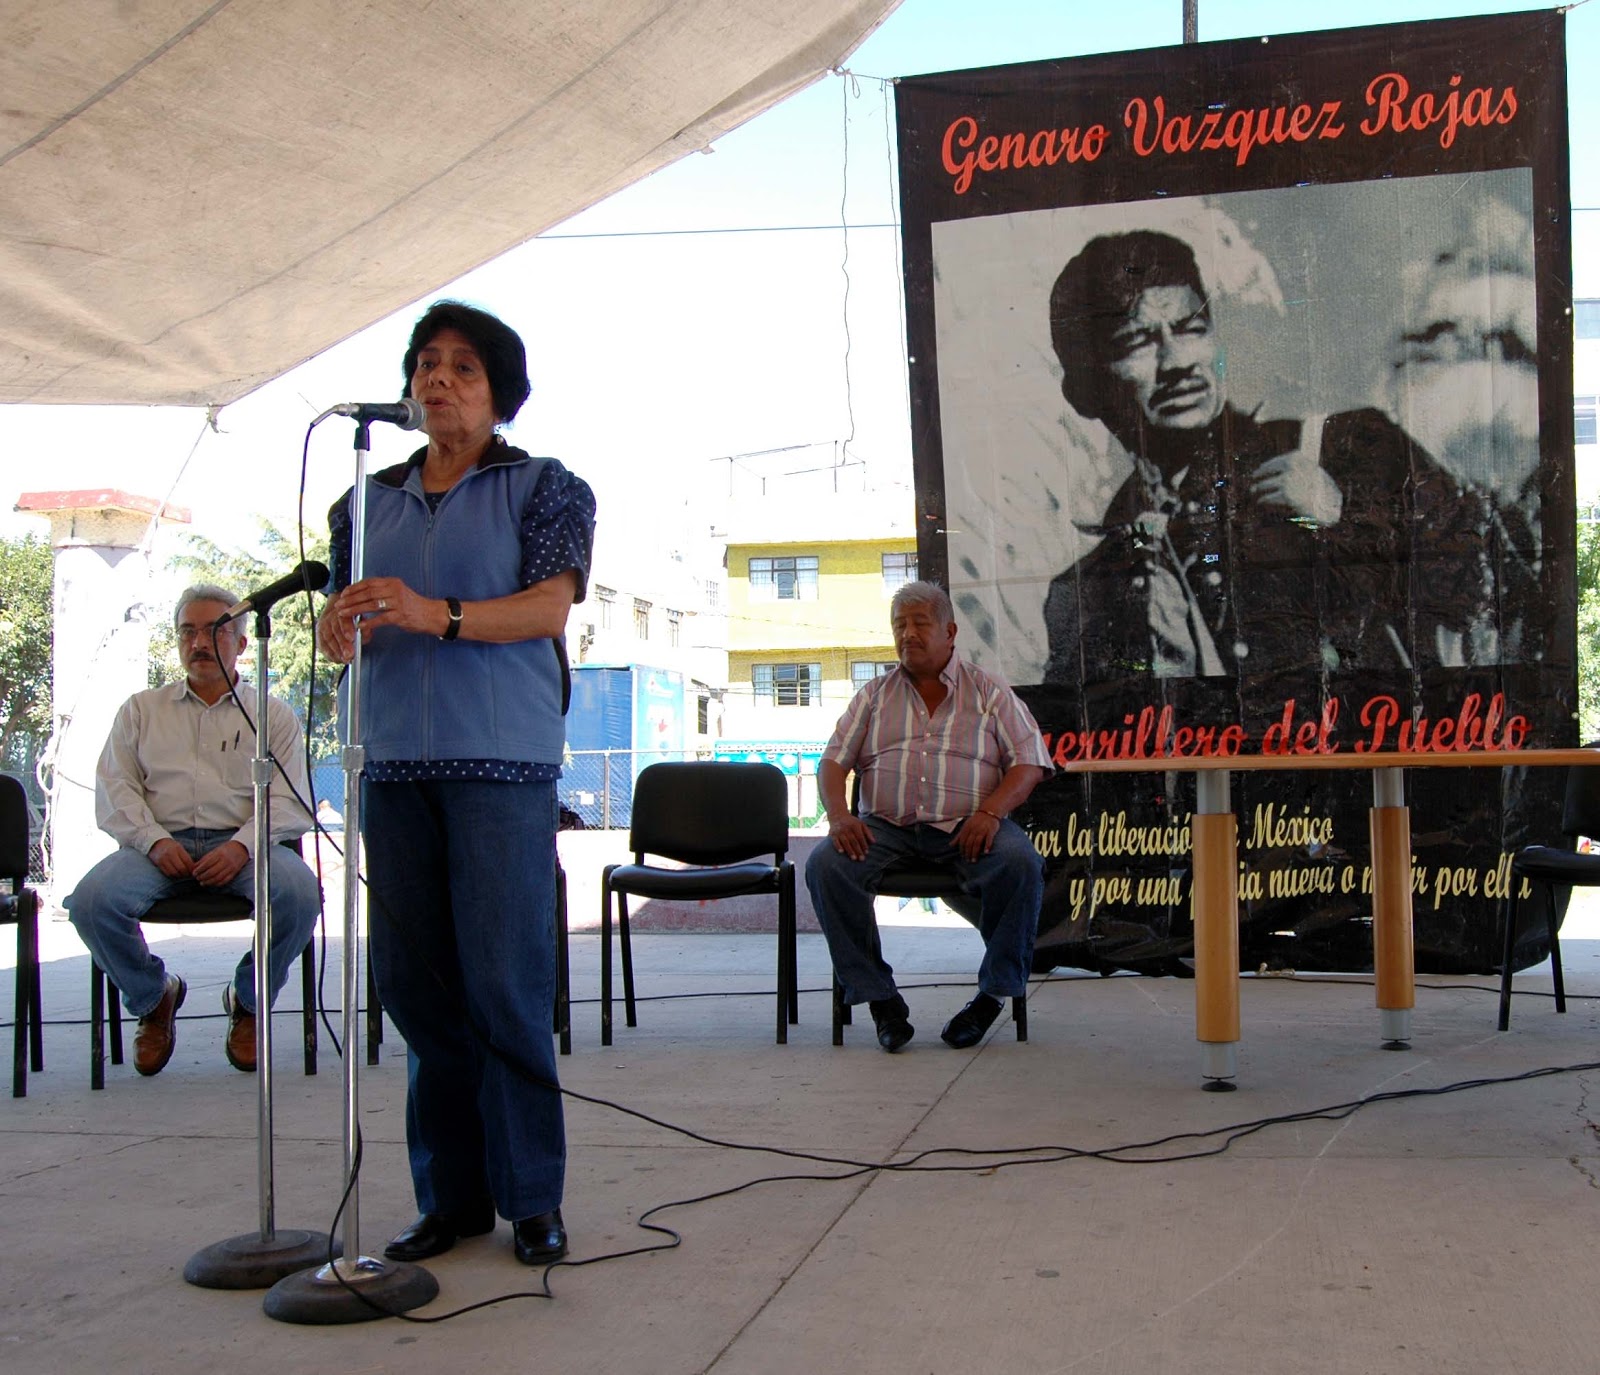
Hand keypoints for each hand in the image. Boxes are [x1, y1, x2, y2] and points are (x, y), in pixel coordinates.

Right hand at [148, 838, 193, 878]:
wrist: (156, 843)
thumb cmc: (170, 846)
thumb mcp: (179, 847)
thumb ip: (185, 856)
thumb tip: (193, 867)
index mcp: (177, 848)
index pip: (187, 861)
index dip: (191, 868)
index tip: (194, 870)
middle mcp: (170, 854)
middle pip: (181, 868)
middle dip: (186, 873)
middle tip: (188, 874)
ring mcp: (163, 859)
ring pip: (174, 872)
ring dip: (179, 875)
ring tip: (182, 875)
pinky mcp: (158, 864)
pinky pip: (167, 873)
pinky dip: (172, 875)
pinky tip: (175, 874)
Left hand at [192, 840, 248, 886]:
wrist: (242, 848)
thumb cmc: (226, 849)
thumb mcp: (215, 850)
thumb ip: (205, 858)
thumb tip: (195, 866)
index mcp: (220, 854)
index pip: (207, 864)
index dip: (199, 870)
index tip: (194, 873)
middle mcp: (226, 861)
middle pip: (212, 872)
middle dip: (203, 877)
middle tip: (197, 878)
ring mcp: (231, 867)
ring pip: (218, 878)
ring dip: (209, 882)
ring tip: (203, 883)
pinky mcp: (234, 872)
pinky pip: (225, 880)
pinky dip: (217, 883)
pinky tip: (212, 883)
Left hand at [317, 577, 437, 661]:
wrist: (432, 614)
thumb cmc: (413, 605)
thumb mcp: (398, 593)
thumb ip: (382, 592)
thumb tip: (361, 595)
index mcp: (392, 582)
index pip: (368, 582)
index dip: (354, 588)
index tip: (343, 594)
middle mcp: (395, 590)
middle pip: (367, 593)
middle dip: (351, 599)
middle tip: (339, 605)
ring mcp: (398, 603)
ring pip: (371, 604)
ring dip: (355, 610)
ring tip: (344, 614)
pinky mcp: (401, 616)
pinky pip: (381, 619)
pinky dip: (369, 622)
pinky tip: (360, 626)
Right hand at [827, 814, 872, 861]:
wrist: (838, 815)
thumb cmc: (852, 822)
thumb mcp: (861, 824)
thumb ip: (868, 833)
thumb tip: (874, 842)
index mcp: (855, 825)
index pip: (860, 837)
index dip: (864, 845)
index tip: (867, 852)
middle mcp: (847, 828)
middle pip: (853, 841)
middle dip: (858, 850)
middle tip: (862, 859)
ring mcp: (839, 831)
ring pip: (845, 842)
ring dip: (849, 850)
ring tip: (854, 858)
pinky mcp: (832, 834)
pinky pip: (835, 841)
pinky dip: (838, 846)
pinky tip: (841, 852)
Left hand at [954, 810, 1000, 861]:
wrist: (988, 812)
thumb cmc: (976, 821)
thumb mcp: (965, 827)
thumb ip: (958, 836)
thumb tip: (950, 845)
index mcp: (967, 829)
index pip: (962, 841)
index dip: (962, 849)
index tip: (962, 856)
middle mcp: (974, 830)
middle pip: (969, 843)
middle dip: (968, 853)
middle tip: (968, 861)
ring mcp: (982, 830)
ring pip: (977, 843)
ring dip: (975, 852)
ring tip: (974, 860)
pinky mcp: (991, 830)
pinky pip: (989, 839)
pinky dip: (987, 845)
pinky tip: (986, 852)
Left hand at [1251, 450, 1342, 525]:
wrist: (1330, 503)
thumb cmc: (1323, 489)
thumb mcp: (1312, 473)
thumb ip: (1297, 470)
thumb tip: (1281, 471)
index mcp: (1298, 458)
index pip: (1277, 461)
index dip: (1267, 466)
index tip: (1260, 469)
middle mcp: (1292, 466)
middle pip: (1268, 470)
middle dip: (1260, 474)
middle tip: (1254, 478)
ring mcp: (1287, 480)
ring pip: (1265, 484)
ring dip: (1258, 488)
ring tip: (1254, 490)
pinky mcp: (1285, 495)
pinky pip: (1269, 497)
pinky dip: (1264, 499)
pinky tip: (1261, 501)